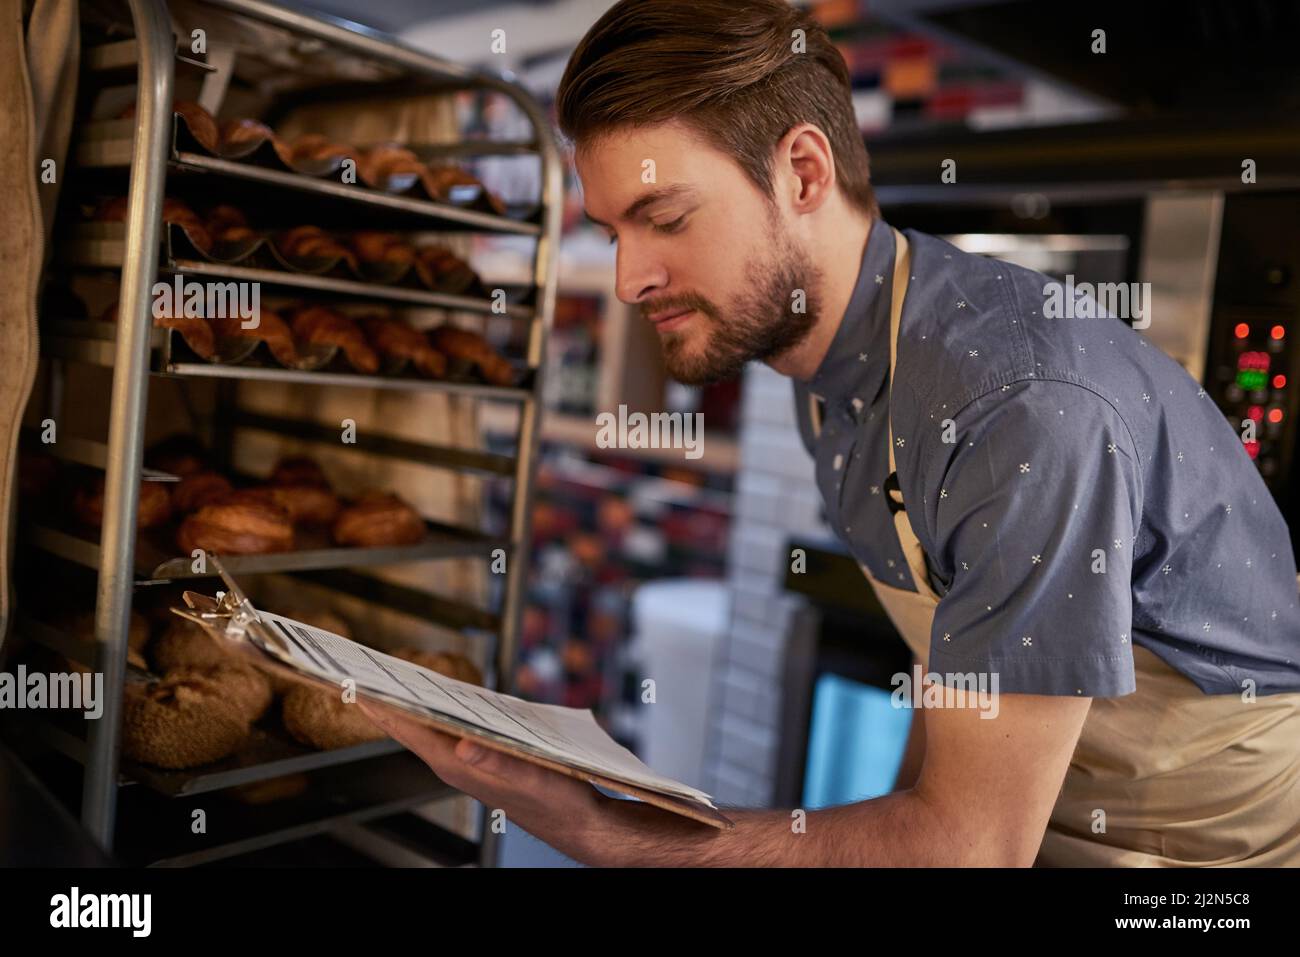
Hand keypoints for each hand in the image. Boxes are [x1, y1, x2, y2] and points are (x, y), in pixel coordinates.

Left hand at [358, 699, 613, 864]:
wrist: (579, 823)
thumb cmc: (558, 803)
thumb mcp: (532, 778)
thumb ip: (497, 761)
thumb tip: (463, 743)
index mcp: (460, 767)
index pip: (410, 732)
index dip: (382, 709)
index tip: (356, 687)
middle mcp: (458, 764)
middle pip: (412, 728)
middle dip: (387, 702)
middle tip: (362, 673)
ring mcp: (469, 763)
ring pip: (429, 728)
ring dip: (409, 706)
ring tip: (390, 680)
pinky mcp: (483, 759)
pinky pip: (449, 730)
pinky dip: (437, 711)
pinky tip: (438, 698)